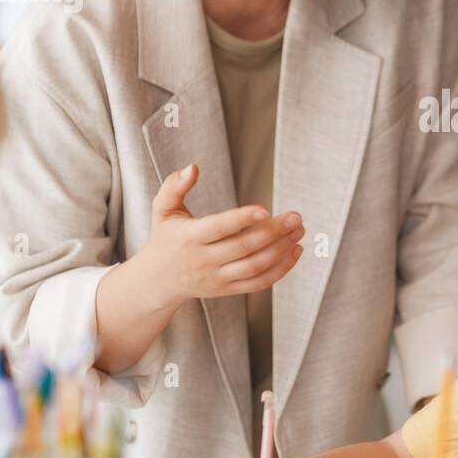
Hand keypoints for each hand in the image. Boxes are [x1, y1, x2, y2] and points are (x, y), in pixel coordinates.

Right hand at [138, 164, 303, 308]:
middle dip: (273, 233)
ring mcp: (217, 278)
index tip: (265, 209)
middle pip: (243, 248)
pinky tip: (295, 251)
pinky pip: (258, 283)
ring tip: (299, 231)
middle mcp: (204, 260)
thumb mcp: (162, 209)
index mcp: (189, 237)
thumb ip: (175, 186)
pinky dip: (280, 270)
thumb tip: (193, 167)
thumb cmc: (165, 237)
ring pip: (254, 267)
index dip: (241, 219)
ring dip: (281, 250)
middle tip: (296, 217)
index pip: (218, 228)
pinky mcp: (227, 289)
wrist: (158, 280)